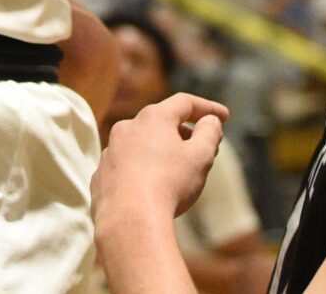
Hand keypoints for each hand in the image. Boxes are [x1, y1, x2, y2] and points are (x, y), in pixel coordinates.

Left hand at [92, 94, 228, 225]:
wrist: (129, 221)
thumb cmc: (169, 185)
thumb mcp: (200, 156)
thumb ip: (209, 132)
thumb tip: (209, 121)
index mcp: (152, 118)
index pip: (185, 103)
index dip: (208, 108)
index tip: (224, 117)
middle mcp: (127, 128)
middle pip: (161, 123)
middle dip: (184, 133)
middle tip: (203, 149)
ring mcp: (110, 152)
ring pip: (141, 145)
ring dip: (161, 153)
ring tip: (178, 173)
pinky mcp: (101, 176)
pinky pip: (126, 167)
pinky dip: (141, 172)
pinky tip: (152, 190)